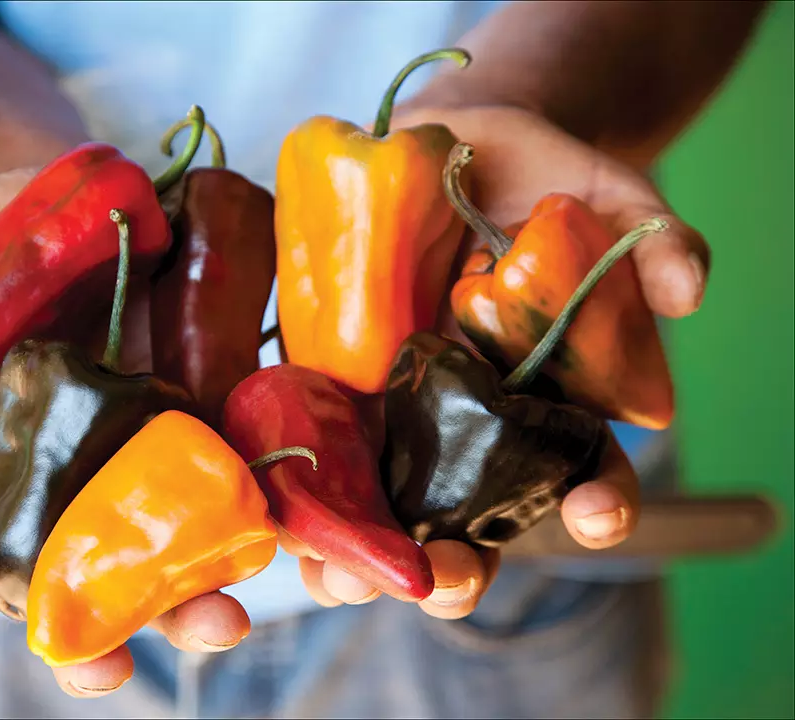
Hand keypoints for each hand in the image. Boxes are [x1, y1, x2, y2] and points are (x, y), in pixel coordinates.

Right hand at [0, 170, 251, 697]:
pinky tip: (292, 537)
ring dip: (190, 598)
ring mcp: (148, 456)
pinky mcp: (215, 423)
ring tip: (223, 620)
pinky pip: (241, 479)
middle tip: (108, 666)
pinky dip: (263, 517)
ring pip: (167, 550)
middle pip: (77, 571)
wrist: (91, 210)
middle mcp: (73, 474)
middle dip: (92, 625)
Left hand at [292, 105, 706, 616]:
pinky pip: (312, 452)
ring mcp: (399, 413)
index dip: (594, 502)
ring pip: (384, 510)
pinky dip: (297, 493)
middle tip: (447, 576)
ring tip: (343, 576)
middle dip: (460, 564)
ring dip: (364, 557)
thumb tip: (687, 291)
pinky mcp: (331, 386)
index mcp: (547, 402)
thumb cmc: (531, 175)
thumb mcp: (603, 193)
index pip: (582, 473)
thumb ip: (651, 236)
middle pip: (472, 520)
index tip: (592, 513)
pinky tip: (282, 515)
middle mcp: (473, 426)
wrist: (441, 141)